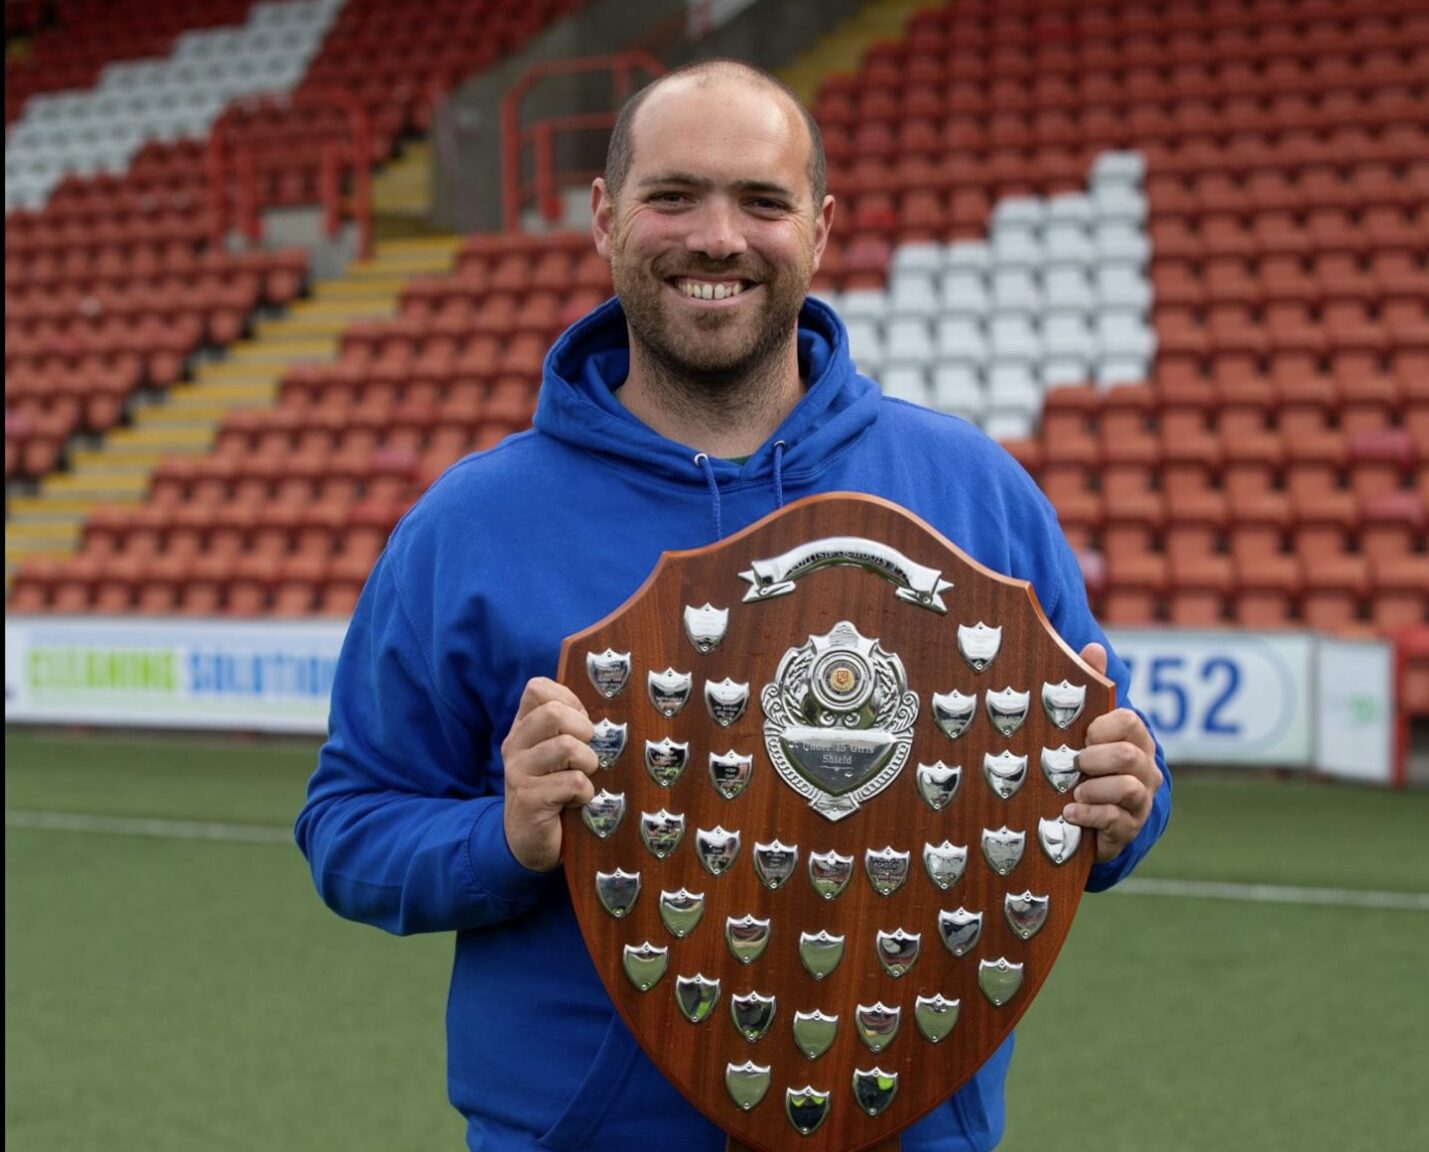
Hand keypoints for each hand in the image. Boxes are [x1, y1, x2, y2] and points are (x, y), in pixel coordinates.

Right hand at [501, 678, 598, 872]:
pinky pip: (572, 782)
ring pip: (566, 746)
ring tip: (584, 779)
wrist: (530, 843)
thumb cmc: (556, 792)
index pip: (537, 688)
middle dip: (583, 731)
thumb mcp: (559, 755)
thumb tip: (608, 707)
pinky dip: (585, 793)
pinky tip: (577, 801)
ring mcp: (518, 771)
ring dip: (588, 764)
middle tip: (587, 754)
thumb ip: (569, 728)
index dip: (568, 700)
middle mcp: (515, 745)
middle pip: (553, 713)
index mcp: (523, 727)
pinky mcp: (528, 798)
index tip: (582, 725)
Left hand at [1062, 642, 1163, 863]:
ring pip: (1128, 788)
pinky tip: (1070, 811)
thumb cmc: (1086, 763)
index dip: (1102, 726)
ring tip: (1072, 790)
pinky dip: (1090, 814)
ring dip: (1093, 788)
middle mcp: (1145, 769)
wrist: (1090, 816)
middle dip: (1095, 758)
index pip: (1129, 721)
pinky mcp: (1128, 828)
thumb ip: (1090, 685)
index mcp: (1135, 740)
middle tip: (1073, 762)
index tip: (1081, 734)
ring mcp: (1141, 801)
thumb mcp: (1084, 727)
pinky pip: (1116, 819)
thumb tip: (1093, 646)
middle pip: (1129, 755)